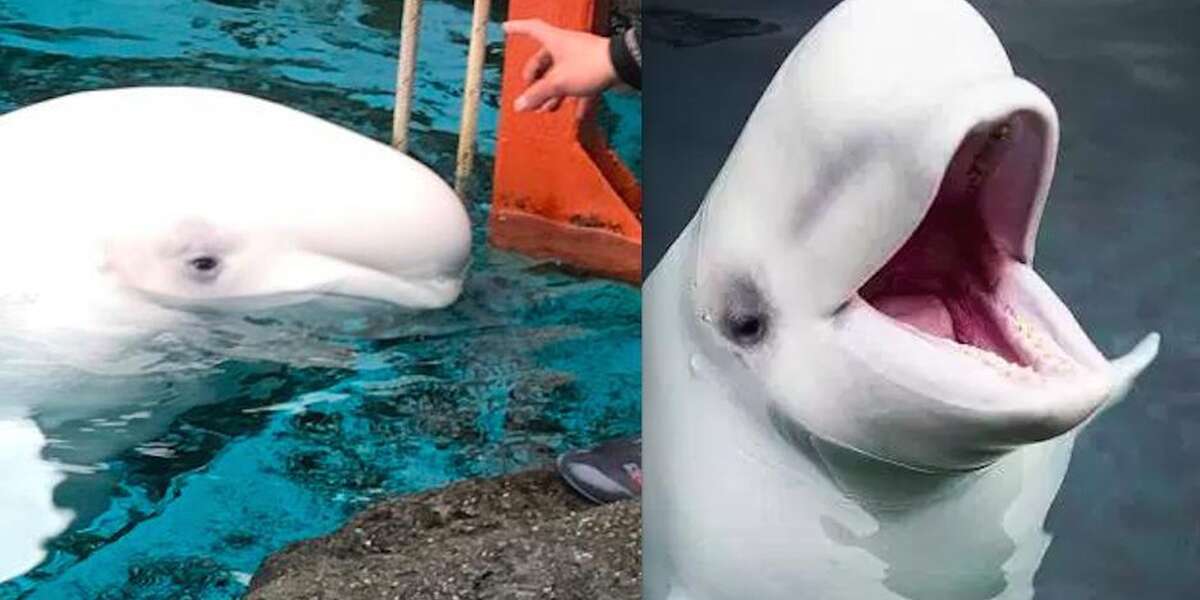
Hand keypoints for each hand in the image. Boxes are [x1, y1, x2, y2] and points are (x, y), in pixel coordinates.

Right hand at [502, 19, 618, 114]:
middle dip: (536, 77)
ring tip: (547, 109)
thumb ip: (537, 95)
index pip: (532, 29)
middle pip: (546, 58)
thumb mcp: (558, 82)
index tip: (506, 29)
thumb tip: (519, 105)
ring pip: (563, 74)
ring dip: (554, 92)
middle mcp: (567, 47)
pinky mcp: (595, 70)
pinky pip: (582, 86)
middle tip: (529, 91)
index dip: (518, 29)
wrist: (623, 67)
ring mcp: (582, 58)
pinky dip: (578, 100)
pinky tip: (576, 116)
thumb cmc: (589, 65)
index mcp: (555, 41)